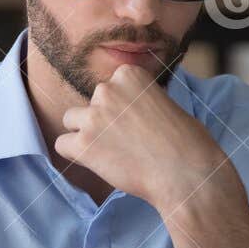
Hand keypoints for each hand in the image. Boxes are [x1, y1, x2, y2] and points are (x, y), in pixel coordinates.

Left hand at [55, 64, 226, 208]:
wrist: (185, 173)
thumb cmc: (186, 142)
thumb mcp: (165, 102)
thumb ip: (140, 99)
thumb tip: (126, 110)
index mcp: (128, 74)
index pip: (110, 86)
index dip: (122, 107)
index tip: (136, 122)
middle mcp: (106, 90)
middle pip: (91, 102)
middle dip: (103, 119)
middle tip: (126, 141)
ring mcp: (92, 116)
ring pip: (71, 120)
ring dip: (86, 134)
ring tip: (111, 152)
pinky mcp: (83, 144)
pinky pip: (62, 145)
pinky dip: (76, 155)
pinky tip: (97, 163)